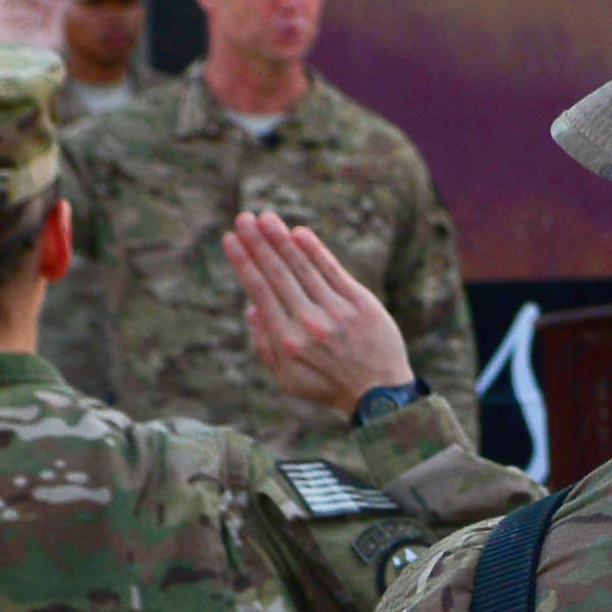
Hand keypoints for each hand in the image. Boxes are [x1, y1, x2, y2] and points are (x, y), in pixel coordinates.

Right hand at [229, 210, 414, 415]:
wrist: (380, 394)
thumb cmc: (327, 385)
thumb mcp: (286, 379)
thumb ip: (263, 346)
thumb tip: (251, 308)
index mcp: (287, 342)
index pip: (260, 292)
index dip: (244, 263)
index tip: (231, 240)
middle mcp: (310, 324)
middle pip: (278, 275)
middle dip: (258, 244)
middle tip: (243, 218)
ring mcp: (337, 312)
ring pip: (304, 268)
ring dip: (282, 240)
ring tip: (265, 218)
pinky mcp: (361, 304)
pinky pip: (333, 271)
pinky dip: (315, 251)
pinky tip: (299, 233)